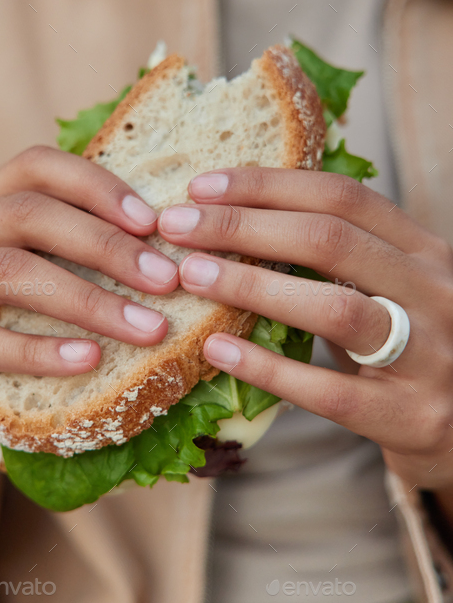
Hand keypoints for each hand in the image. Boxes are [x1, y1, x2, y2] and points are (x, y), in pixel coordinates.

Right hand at [0, 146, 176, 553]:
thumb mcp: (32, 294)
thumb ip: (71, 263)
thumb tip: (168, 254)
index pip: (35, 168)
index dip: (97, 186)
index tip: (154, 223)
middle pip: (26, 215)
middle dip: (105, 245)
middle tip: (166, 280)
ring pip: (7, 272)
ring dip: (86, 300)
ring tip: (145, 327)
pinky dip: (37, 350)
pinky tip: (87, 360)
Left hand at [158, 167, 452, 491]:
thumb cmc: (415, 353)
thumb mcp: (394, 289)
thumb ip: (343, 259)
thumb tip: (239, 221)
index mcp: (426, 252)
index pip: (343, 197)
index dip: (268, 185)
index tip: (202, 187)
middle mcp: (436, 292)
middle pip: (332, 240)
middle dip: (243, 226)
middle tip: (177, 226)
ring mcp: (430, 356)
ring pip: (335, 307)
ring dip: (252, 286)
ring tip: (191, 276)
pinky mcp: (410, 416)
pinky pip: (329, 389)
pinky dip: (267, 367)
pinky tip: (218, 349)